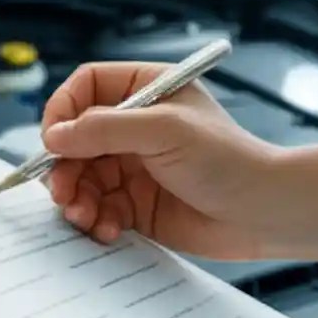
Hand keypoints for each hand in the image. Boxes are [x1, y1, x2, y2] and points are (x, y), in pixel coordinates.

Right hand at [41, 62, 279, 259]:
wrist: (263, 213)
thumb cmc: (228, 160)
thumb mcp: (165, 130)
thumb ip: (105, 128)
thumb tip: (55, 135)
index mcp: (144, 91)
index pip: (85, 88)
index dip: (62, 111)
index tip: (53, 141)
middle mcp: (134, 126)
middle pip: (74, 138)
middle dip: (63, 167)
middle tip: (62, 191)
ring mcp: (133, 166)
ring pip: (81, 177)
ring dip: (75, 198)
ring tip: (84, 216)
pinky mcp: (135, 204)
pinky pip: (98, 208)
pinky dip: (94, 219)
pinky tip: (107, 229)